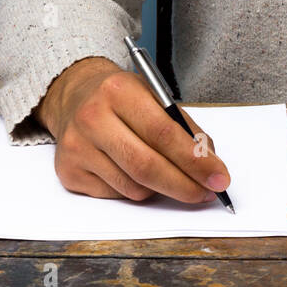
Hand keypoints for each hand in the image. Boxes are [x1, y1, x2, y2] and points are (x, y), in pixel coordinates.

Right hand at [33, 56, 230, 204]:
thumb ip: (184, 129)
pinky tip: (133, 172)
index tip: (219, 177)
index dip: (195, 161)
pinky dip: (135, 190)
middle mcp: (92, 118)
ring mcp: (76, 147)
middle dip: (184, 186)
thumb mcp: (155, 98)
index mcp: (119, 91)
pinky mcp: (68, 171)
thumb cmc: (123, 99)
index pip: (164, 134)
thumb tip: (210, 167)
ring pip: (133, 187)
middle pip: (146, 166)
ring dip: (161, 189)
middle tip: (207, 194)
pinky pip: (115, 195)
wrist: (74, 96)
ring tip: (168, 177)